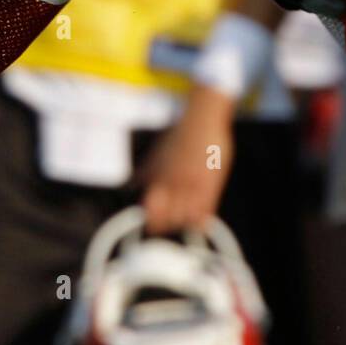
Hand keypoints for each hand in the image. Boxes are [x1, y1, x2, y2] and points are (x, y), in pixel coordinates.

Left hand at [139, 87, 235, 233]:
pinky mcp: (211, 182)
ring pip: (187, 217)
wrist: (202, 119)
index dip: (153, 221)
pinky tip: (201, 217)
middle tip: (173, 220)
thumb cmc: (180, 136)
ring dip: (186, 220)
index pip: (151, 211)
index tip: (154, 225)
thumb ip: (147, 172)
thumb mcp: (157, 153)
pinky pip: (206, 210)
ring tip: (187, 216)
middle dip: (170, 222)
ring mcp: (193, 183)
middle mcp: (174, 182)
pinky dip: (201, 218)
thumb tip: (134, 184)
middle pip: (169, 218)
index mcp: (158, 177)